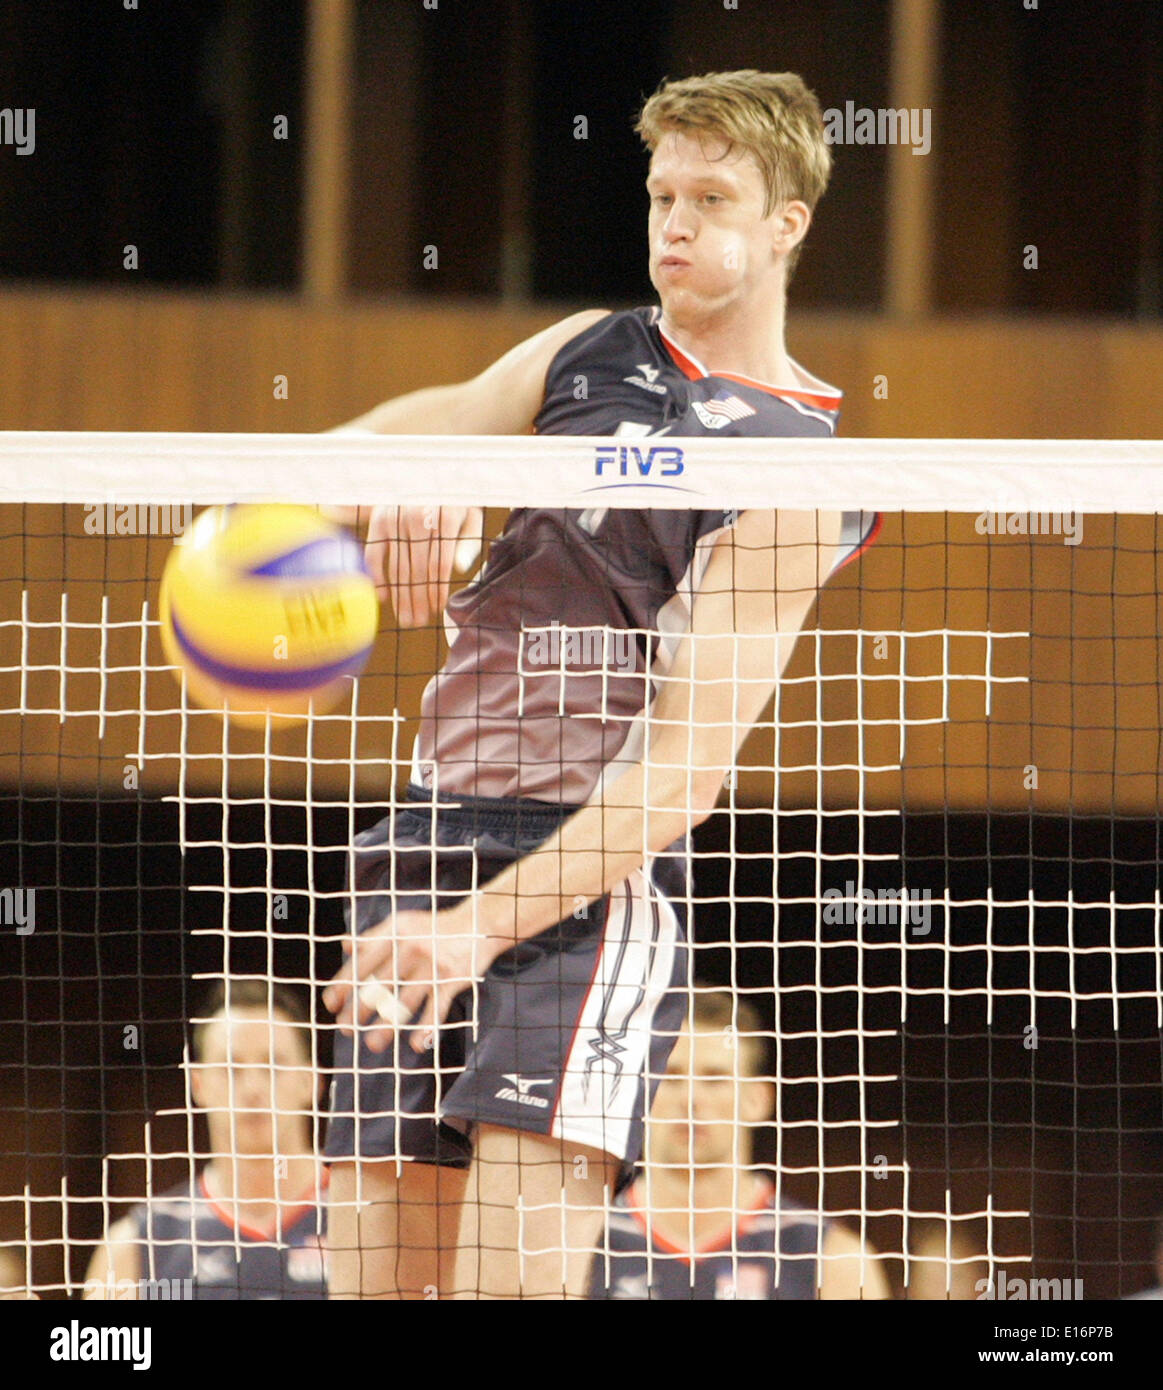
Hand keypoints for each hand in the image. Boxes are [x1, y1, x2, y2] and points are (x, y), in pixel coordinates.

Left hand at [323, 905, 485, 1053]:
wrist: (478, 922)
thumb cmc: (434, 927)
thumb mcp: (403, 923)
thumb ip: (374, 935)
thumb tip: (345, 945)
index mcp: (395, 933)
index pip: (363, 962)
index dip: (344, 985)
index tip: (331, 1005)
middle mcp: (411, 948)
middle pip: (379, 985)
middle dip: (359, 1010)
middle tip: (346, 1030)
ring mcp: (433, 965)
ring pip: (405, 1002)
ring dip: (387, 1026)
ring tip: (372, 1045)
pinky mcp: (453, 979)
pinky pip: (437, 1008)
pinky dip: (427, 1028)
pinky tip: (416, 1045)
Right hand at [363, 505, 482, 626]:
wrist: (426, 474)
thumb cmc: (453, 502)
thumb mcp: (470, 517)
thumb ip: (468, 542)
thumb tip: (460, 569)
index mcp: (445, 517)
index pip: (439, 563)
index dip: (436, 589)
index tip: (436, 609)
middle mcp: (418, 517)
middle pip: (417, 569)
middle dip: (417, 600)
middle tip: (416, 623)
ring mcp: (396, 518)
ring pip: (398, 566)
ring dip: (401, 595)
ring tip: (404, 618)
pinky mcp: (379, 519)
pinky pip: (375, 552)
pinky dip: (377, 576)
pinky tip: (384, 597)